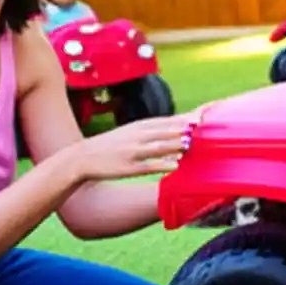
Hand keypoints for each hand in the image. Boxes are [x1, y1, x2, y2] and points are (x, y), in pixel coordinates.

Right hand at [68, 115, 192, 181]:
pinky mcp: (129, 168)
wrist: (83, 157)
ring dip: (175, 145)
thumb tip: (177, 129)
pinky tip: (174, 166)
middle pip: (165, 131)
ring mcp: (133, 152)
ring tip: (190, 144)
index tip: (202, 117)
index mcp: (139, 127)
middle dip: (184, 129)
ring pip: (158, 146)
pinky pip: (149, 166)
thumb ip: (152, 130)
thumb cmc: (111, 145)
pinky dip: (162, 165)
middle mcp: (137, 136)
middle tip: (201, 126)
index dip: (185, 119)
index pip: (166, 121)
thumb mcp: (130, 132)